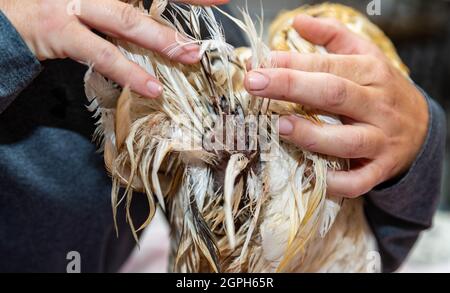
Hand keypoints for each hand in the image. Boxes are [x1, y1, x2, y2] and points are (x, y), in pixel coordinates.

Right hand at [0, 0, 228, 97]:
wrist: (6, 11)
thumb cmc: (54, 4)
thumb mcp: (93, 0)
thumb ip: (122, 7)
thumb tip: (159, 26)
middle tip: (219, 1)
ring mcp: (76, 4)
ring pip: (126, 21)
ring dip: (161, 38)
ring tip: (190, 54)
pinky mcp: (62, 31)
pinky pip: (101, 54)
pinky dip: (128, 72)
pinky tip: (151, 87)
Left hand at [244, 15, 428, 197]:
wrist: (421, 127)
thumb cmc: (380, 89)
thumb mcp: (364, 56)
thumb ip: (333, 36)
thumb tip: (298, 23)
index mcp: (371, 72)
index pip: (327, 66)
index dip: (292, 64)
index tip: (259, 64)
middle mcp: (377, 105)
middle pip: (333, 94)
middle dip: (291, 87)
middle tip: (254, 84)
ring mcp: (381, 140)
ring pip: (347, 140)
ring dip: (311, 134)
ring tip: (278, 126)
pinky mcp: (381, 168)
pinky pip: (358, 181)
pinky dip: (336, 182)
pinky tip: (310, 174)